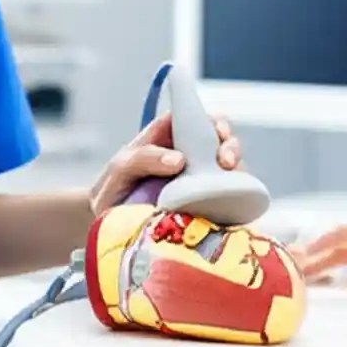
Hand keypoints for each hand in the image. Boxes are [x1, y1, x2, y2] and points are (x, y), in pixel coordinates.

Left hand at [87, 112, 241, 214]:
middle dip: (231, 146)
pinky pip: (228, 197)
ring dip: (237, 172)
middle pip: (222, 141)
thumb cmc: (112, 189)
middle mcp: (190, 155)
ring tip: (229, 184)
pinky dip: (235, 197)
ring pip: (230, 168)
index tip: (218, 133)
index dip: (213, 122)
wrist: (108, 226)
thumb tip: (179, 160)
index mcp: (170, 136)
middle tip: (226, 162)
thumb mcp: (120, 168)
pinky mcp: (206, 204)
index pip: (199, 119)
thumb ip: (144, 158)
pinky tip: (233, 202)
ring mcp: (200, 180)